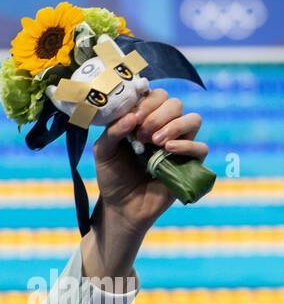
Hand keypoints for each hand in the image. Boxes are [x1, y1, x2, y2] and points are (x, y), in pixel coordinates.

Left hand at [85, 88, 208, 277]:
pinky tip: (168, 149)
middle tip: (141, 135)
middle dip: (157, 114)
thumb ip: (112, 131)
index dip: (147, 102)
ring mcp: (179, 144)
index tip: (134, 118)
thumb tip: (131, 116)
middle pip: (175, 103)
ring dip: (174, 125)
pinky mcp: (189, 163)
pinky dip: (186, 144)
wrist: (121, 207)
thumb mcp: (103, 153)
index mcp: (145, 120)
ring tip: (154, 142)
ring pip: (193, 119)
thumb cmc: (113, 177)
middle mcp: (165, 128)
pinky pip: (200, 147)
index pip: (156, 95)